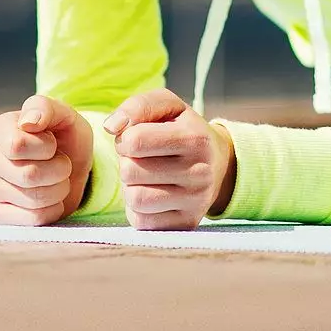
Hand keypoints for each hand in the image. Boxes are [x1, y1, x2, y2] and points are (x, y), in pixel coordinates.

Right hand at [0, 94, 92, 225]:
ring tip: (57, 179)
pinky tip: (50, 198)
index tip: (52, 143)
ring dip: (59, 189)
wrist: (71, 165)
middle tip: (62, 164)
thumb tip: (28, 122)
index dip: (47, 147)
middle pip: (28, 176)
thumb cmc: (63, 137)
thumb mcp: (63, 115)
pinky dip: (53, 209)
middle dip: (59, 170)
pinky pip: (32, 218)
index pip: (18, 146)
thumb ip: (45, 108)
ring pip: (33, 198)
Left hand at [105, 88, 235, 230]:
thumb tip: (111, 128)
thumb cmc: (183, 129)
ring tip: (146, 177)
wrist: (219, 164)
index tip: (135, 139)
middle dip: (127, 162)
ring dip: (131, 186)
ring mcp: (196, 202)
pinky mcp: (186, 224)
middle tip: (142, 159)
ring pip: (134, 199)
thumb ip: (138, 106)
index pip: (135, 141)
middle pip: (130, 171)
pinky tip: (152, 195)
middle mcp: (200, 172)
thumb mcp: (168, 106)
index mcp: (196, 138)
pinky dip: (138, 209)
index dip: (126, 138)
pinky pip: (141, 222)